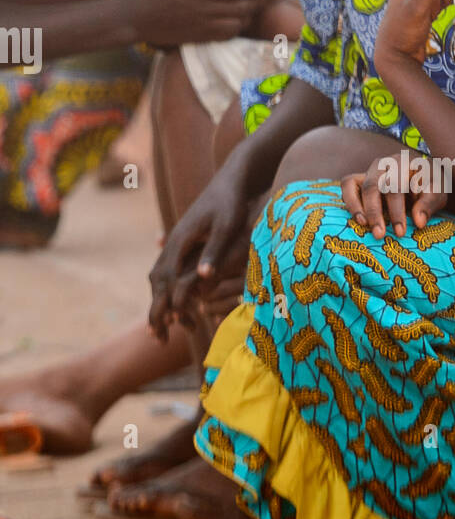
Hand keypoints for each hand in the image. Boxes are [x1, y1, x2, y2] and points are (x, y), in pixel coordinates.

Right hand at [126, 0, 271, 46]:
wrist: (137, 17)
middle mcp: (205, 10)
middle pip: (241, 8)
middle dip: (255, 1)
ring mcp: (204, 26)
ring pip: (237, 24)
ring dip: (247, 15)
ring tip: (250, 5)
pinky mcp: (201, 37)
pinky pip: (227, 35)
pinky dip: (236, 27)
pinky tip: (236, 18)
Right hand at [148, 162, 251, 339]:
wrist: (230, 180)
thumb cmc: (233, 203)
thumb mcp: (227, 226)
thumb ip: (215, 251)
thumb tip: (203, 277)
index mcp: (182, 240)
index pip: (168, 278)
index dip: (166, 303)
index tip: (166, 326)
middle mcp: (174, 241)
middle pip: (157, 280)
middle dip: (156, 310)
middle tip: (157, 338)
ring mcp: (176, 241)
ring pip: (159, 275)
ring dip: (159, 301)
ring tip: (162, 329)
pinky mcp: (183, 242)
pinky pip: (167, 269)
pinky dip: (166, 289)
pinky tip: (173, 306)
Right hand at [341, 153, 448, 239]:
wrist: (424, 178)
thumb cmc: (430, 186)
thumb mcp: (438, 192)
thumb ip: (429, 204)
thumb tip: (418, 222)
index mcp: (404, 162)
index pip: (395, 186)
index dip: (396, 211)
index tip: (400, 233)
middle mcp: (383, 164)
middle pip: (372, 186)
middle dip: (375, 212)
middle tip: (379, 234)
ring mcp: (369, 170)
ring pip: (354, 183)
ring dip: (356, 207)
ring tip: (363, 226)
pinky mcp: (361, 179)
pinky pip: (347, 185)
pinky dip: (349, 201)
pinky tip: (358, 219)